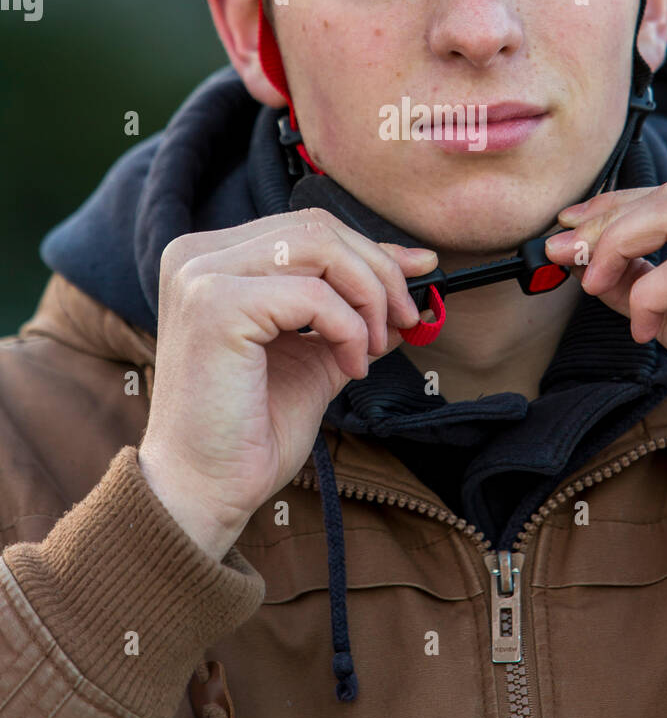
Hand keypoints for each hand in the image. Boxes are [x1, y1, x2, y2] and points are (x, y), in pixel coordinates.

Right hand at [138, 209, 436, 558]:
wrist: (205, 489)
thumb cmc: (251, 429)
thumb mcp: (315, 352)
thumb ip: (352, 308)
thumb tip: (416, 268)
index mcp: (211, 258)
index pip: (307, 228)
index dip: (369, 250)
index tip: (417, 274)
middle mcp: (197, 255)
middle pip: (317, 229)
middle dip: (377, 272)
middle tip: (404, 321)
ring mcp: (202, 276)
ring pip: (320, 248)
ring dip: (367, 297)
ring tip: (373, 348)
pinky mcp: (215, 306)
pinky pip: (313, 296)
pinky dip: (349, 329)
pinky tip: (350, 368)